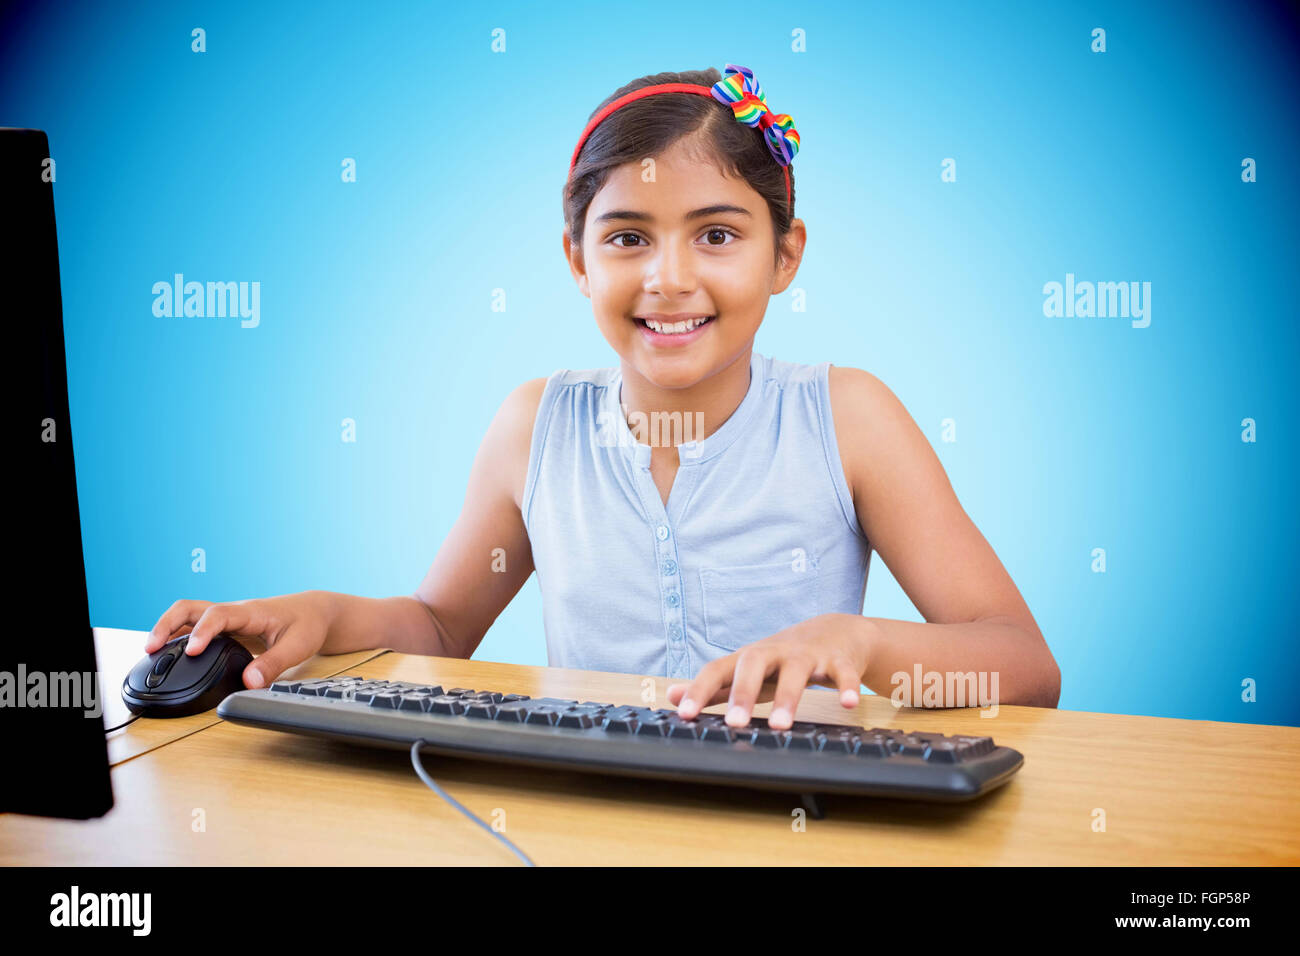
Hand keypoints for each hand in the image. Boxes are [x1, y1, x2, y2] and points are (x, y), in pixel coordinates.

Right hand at [144, 592, 334, 688]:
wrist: (314, 613)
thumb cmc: (307, 625)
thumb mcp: (298, 646)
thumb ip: (274, 664)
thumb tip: (249, 683)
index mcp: (251, 612)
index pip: (219, 615)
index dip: (203, 631)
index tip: (192, 651)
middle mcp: (234, 612)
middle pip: (190, 608)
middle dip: (167, 624)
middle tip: (151, 647)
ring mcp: (227, 620)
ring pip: (188, 617)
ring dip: (168, 630)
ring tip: (150, 654)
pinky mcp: (225, 629)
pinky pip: (195, 628)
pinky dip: (178, 638)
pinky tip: (170, 656)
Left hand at [665, 614, 874, 730]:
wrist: (835, 631)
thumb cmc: (782, 659)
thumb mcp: (747, 669)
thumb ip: (714, 686)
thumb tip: (671, 696)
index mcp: (748, 659)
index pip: (717, 670)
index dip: (699, 691)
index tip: (685, 715)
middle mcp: (775, 653)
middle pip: (754, 664)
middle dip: (743, 693)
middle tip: (734, 723)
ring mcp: (807, 655)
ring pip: (796, 673)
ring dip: (789, 698)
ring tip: (780, 725)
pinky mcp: (838, 661)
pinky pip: (842, 673)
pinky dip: (846, 687)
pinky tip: (849, 704)